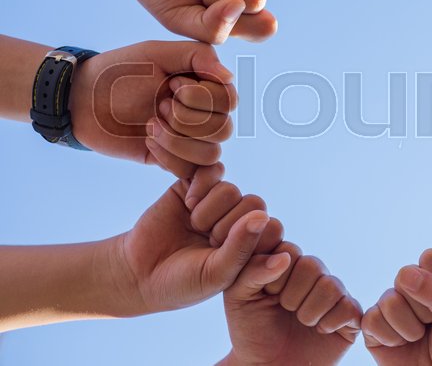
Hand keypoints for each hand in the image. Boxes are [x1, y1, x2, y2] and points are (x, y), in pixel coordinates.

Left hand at [69, 40, 236, 177]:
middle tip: (158, 105)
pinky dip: (168, 156)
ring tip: (151, 125)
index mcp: (205, 86)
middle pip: (224, 130)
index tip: (171, 84)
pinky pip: (189, 171)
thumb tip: (229, 77)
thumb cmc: (120, 70)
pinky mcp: (173, 162)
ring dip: (178, 140)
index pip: (230, 101)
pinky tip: (147, 140)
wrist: (83, 98)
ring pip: (211, 154)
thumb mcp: (157, 52)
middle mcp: (204, 115)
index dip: (201, 96)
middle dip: (186, 119)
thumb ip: (198, 56)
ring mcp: (189, 140)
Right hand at [112, 168, 282, 315]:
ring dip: (209, 210)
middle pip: (253, 205)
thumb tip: (263, 217)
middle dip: (226, 226)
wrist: (139, 272)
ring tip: (194, 225)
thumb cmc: (184, 281)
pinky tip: (188, 203)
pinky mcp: (197, 185)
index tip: (223, 258)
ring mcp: (219, 203)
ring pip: (231, 190)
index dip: (246, 241)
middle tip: (206, 241)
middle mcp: (239, 221)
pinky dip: (202, 185)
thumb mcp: (216, 273)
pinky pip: (213, 171)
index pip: (271, 227)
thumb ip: (242, 248)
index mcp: (253, 244)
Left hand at [219, 243, 361, 365]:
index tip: (266, 293)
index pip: (289, 250)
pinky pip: (348, 308)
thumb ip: (252, 270)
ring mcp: (333, 292)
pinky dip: (329, 323)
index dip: (275, 274)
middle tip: (284, 309)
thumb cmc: (251, 330)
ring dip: (309, 312)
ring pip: (331, 286)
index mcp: (286, 261)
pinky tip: (320, 330)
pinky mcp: (350, 314)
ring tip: (301, 322)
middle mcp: (312, 272)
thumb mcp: (238, 297)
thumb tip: (284, 257)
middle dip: (292, 295)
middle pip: (312, 265)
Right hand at [362, 249, 431, 365]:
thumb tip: (407, 273)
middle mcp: (413, 286)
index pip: (431, 258)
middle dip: (424, 308)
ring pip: (389, 300)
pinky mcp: (373, 323)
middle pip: (405, 276)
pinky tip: (401, 344)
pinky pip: (373, 319)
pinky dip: (391, 338)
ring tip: (419, 338)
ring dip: (409, 327)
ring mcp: (392, 303)